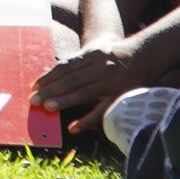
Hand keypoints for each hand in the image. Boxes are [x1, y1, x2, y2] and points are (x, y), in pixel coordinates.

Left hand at [30, 38, 154, 134]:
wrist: (146, 55)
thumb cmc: (114, 54)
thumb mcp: (96, 50)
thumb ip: (78, 62)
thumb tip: (53, 75)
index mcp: (92, 55)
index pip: (66, 67)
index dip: (49, 76)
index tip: (34, 86)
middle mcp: (101, 67)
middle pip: (72, 79)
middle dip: (51, 90)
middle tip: (33, 99)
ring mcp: (111, 82)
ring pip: (84, 93)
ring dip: (65, 101)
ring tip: (47, 108)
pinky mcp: (120, 97)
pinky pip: (102, 111)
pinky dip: (87, 120)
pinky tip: (73, 128)